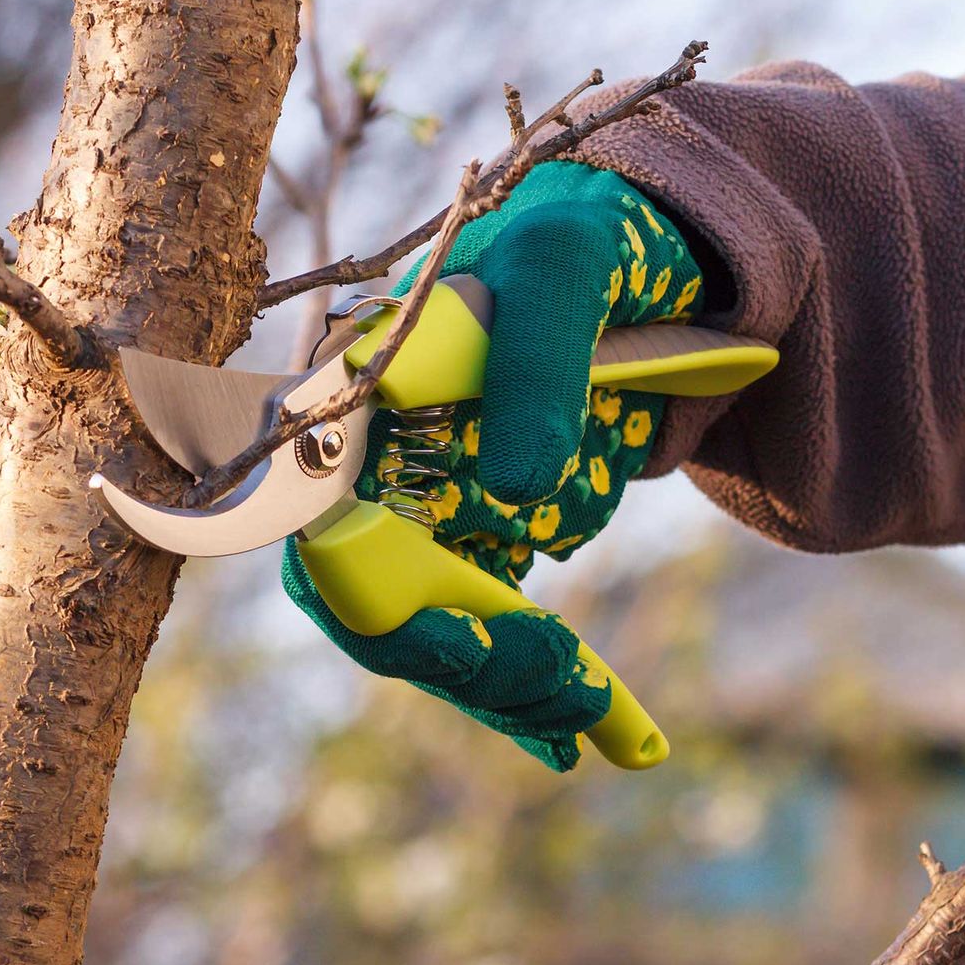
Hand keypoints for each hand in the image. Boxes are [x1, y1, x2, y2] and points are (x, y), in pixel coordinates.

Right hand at [284, 160, 702, 768]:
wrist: (640, 249)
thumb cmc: (581, 237)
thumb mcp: (568, 270)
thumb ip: (538, 360)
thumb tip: (516, 485)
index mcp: (358, 399)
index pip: (324, 531)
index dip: (375, 604)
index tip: (466, 648)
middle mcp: (374, 463)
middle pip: (381, 603)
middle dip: (470, 662)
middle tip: (572, 690)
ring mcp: (427, 502)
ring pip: (439, 629)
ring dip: (512, 686)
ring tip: (604, 724)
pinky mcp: (480, 528)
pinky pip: (488, 623)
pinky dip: (530, 680)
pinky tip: (586, 727)